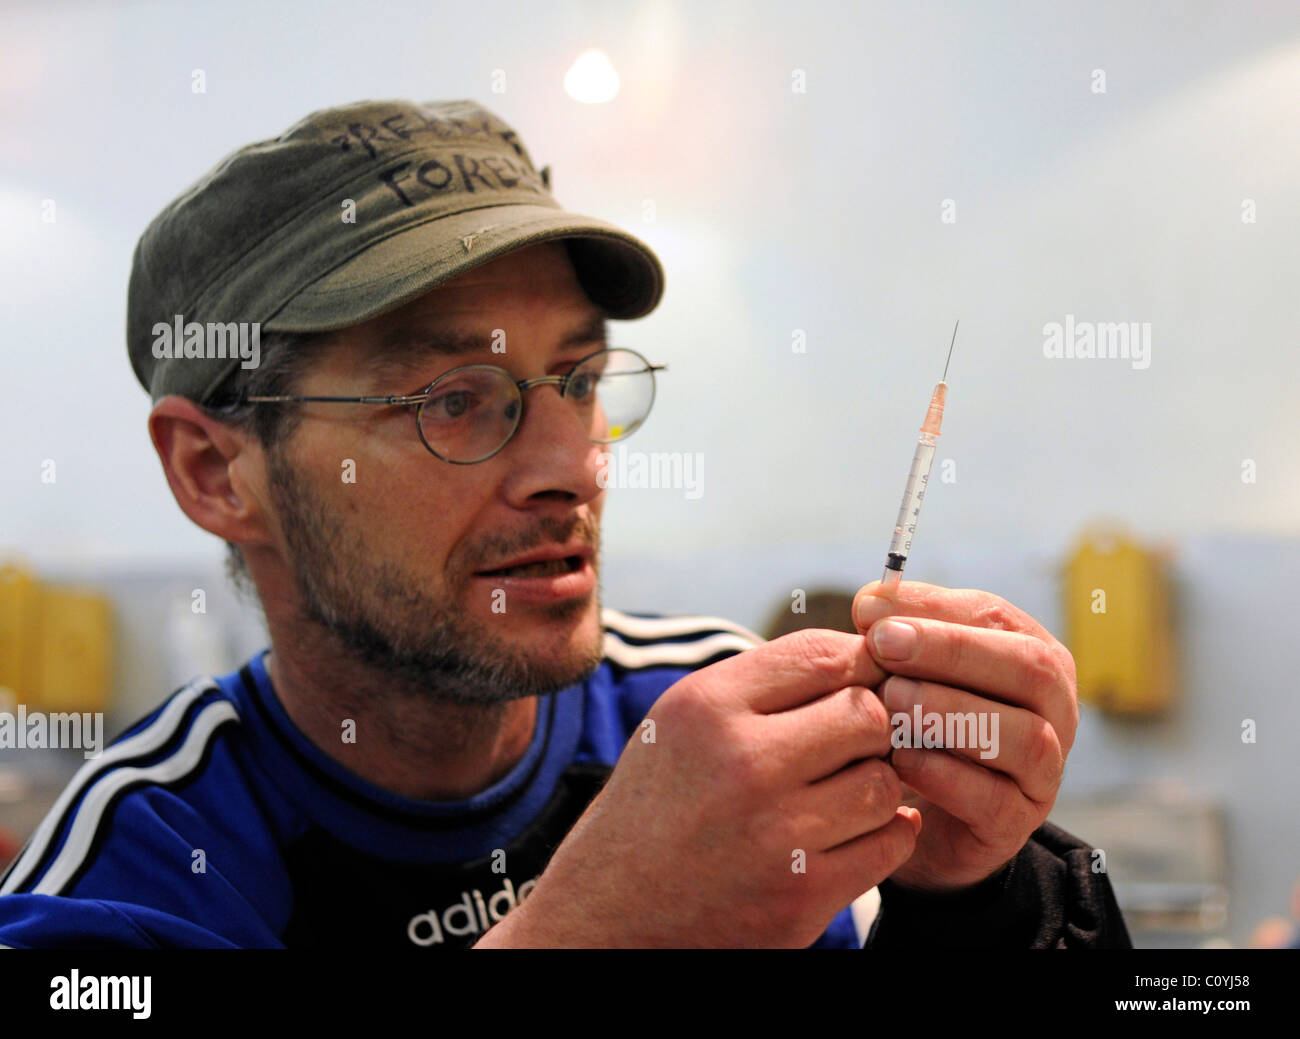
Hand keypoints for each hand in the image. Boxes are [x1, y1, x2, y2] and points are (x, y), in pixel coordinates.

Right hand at [474, 630, 919, 947]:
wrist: (608, 916)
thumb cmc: (656, 807)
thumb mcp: (680, 722)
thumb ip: (761, 684)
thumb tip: (866, 656)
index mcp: (706, 708)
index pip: (824, 655)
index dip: (857, 667)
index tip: (855, 687)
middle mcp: (742, 763)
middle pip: (867, 714)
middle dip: (869, 728)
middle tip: (849, 748)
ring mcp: (776, 835)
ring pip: (885, 783)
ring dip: (875, 786)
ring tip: (837, 795)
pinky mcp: (801, 898)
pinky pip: (890, 844)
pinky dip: (881, 836)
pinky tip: (845, 834)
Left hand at [851, 580, 1078, 892]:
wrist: (919, 816)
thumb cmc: (915, 725)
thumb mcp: (906, 673)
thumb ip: (896, 635)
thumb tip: (870, 603)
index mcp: (1033, 657)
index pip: (998, 618)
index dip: (935, 610)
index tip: (870, 612)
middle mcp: (1055, 712)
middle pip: (1030, 669)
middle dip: (951, 651)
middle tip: (882, 647)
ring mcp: (1045, 773)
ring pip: (1024, 737)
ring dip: (951, 712)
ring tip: (890, 701)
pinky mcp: (1018, 825)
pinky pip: (995, 800)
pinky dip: (945, 775)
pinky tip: (900, 760)